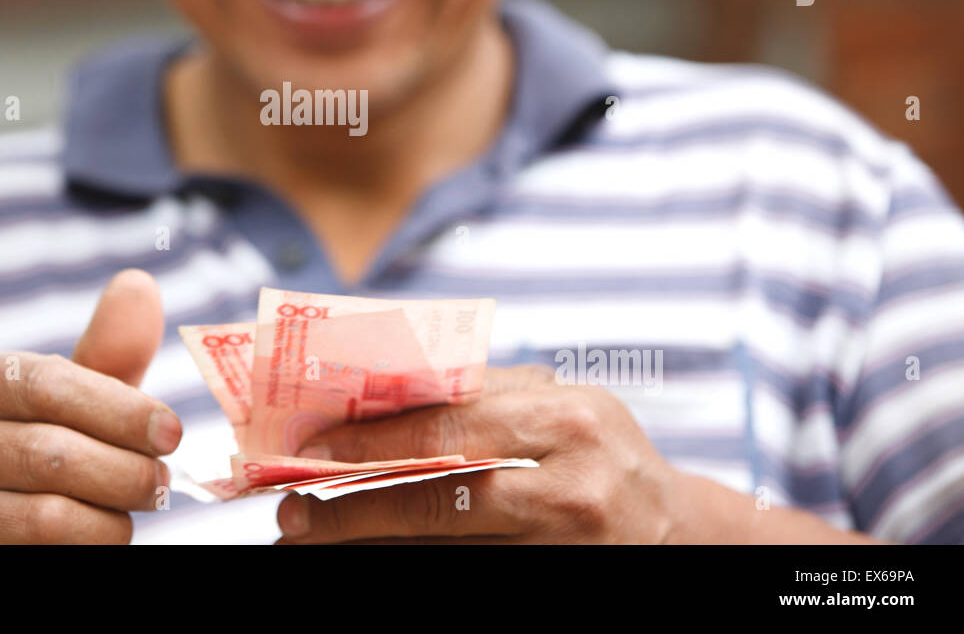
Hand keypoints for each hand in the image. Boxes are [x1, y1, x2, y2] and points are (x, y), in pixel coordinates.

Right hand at [0, 269, 179, 542]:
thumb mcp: (81, 401)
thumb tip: (139, 284)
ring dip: (111, 516)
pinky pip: (41, 552)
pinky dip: (87, 548)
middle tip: (162, 482)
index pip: (51, 386)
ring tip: (132, 509)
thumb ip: (111, 352)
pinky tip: (97, 536)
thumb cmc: (52, 452)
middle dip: (127, 471)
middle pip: (54, 453)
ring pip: (51, 514)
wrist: (2, 533)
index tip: (171, 432)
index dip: (121, 410)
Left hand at [275, 364, 680, 543]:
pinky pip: (468, 569)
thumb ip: (486, 395)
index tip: (307, 448)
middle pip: (441, 495)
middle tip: (292, 511)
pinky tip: (371, 552)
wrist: (682, 533)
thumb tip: (376, 398)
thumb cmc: (604, 452)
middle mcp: (572, 483)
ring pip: (445, 545)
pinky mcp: (557, 581)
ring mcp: (567, 543)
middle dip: (356, 503)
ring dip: (370, 539)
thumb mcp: (562, 407)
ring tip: (311, 537)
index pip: (450, 425)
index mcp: (566, 418)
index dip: (372, 439)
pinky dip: (412, 561)